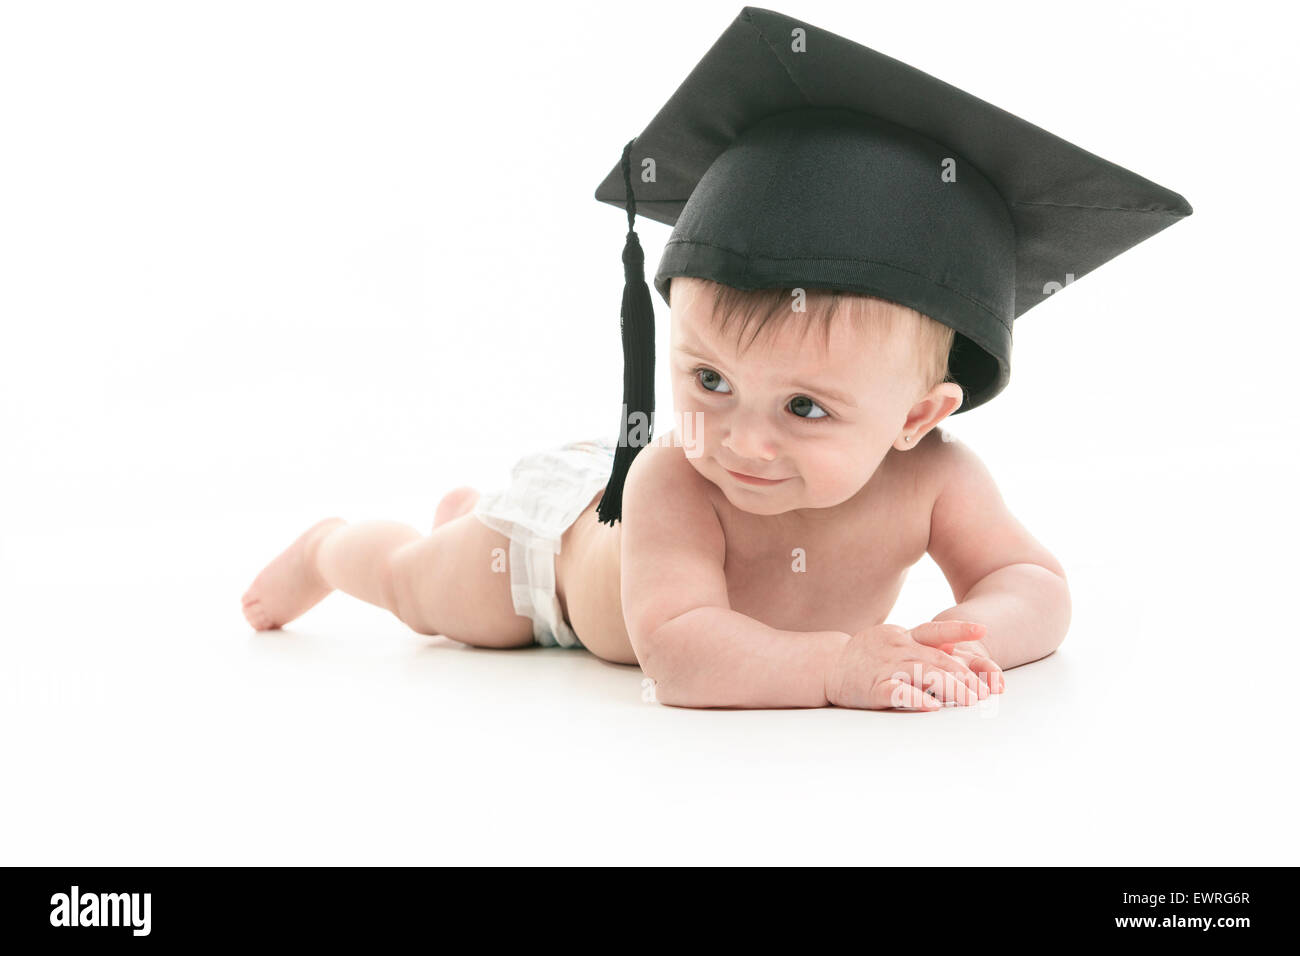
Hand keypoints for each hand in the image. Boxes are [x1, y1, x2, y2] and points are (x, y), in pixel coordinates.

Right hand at [825, 620, 992, 710]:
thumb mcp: (893, 640)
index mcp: (904, 636)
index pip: (935, 630)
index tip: (983, 631)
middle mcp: (898, 648)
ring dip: (950, 687)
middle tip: (984, 692)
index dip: (959, 630)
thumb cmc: (867, 655)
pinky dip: (916, 698)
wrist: (828, 664)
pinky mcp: (874, 688)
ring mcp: (886, 667)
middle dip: (964, 676)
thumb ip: (921, 644)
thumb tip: (953, 647)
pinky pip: (897, 692)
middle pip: (938, 660)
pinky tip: (932, 706)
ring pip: (924, 674)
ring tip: (970, 700)